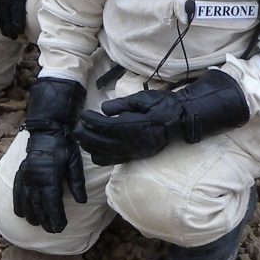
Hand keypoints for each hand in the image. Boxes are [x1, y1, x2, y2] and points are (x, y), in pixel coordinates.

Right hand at [12, 77, 86, 234]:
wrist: (46, 131)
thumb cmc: (63, 146)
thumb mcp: (74, 162)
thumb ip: (77, 182)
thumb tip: (81, 201)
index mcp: (50, 177)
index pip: (53, 203)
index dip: (56, 217)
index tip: (60, 228)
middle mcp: (36, 179)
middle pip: (39, 205)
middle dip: (45, 220)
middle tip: (51, 231)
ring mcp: (26, 177)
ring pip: (27, 201)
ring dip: (32, 215)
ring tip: (37, 225)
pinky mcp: (21, 174)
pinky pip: (17, 192)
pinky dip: (18, 204)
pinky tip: (20, 213)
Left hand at [75, 69, 249, 164]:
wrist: (182, 120)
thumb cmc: (163, 105)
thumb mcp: (144, 98)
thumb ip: (123, 104)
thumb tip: (104, 110)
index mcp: (140, 126)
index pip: (109, 127)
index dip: (93, 122)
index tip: (83, 115)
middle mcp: (137, 143)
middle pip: (103, 144)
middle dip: (86, 136)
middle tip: (77, 126)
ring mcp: (136, 152)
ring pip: (106, 156)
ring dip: (90, 147)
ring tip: (84, 136)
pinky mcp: (136, 157)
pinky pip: (113, 161)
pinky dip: (100, 155)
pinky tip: (94, 147)